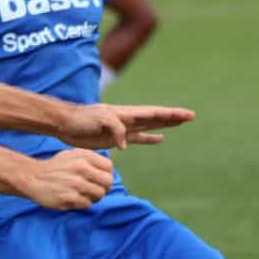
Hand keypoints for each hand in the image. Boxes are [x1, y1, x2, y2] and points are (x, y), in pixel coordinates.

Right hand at [17, 149, 114, 209]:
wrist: (32, 177)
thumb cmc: (54, 167)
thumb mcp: (72, 154)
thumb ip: (90, 159)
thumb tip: (109, 169)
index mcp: (83, 156)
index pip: (109, 167)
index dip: (106, 174)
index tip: (99, 179)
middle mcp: (81, 169)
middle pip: (108, 182)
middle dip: (103, 188)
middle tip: (95, 190)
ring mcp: (76, 184)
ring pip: (99, 195)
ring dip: (94, 197)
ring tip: (84, 195)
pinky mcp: (69, 198)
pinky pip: (87, 204)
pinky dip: (82, 203)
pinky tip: (74, 199)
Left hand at [58, 103, 194, 149]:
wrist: (67, 125)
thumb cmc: (82, 119)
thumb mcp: (99, 119)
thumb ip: (115, 129)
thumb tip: (125, 145)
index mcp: (127, 113)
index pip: (154, 113)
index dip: (171, 114)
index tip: (187, 114)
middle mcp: (129, 119)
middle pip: (156, 117)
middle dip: (173, 117)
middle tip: (191, 116)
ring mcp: (124, 129)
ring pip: (150, 126)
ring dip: (165, 125)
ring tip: (180, 123)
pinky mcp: (116, 139)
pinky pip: (137, 138)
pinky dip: (149, 138)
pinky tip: (160, 139)